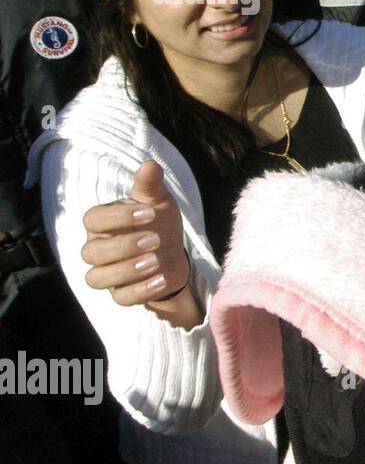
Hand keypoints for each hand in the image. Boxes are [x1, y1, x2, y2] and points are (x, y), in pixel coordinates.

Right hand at [81, 160, 200, 325]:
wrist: (173, 252)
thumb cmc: (157, 222)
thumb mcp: (158, 201)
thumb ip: (150, 186)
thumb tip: (150, 165)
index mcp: (101, 223)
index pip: (93, 219)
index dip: (118, 216)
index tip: (150, 212)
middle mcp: (97, 249)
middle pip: (91, 252)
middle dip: (123, 246)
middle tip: (155, 239)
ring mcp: (107, 274)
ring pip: (97, 278)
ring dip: (127, 271)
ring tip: (156, 260)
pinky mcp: (121, 294)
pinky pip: (121, 298)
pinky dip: (141, 290)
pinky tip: (162, 278)